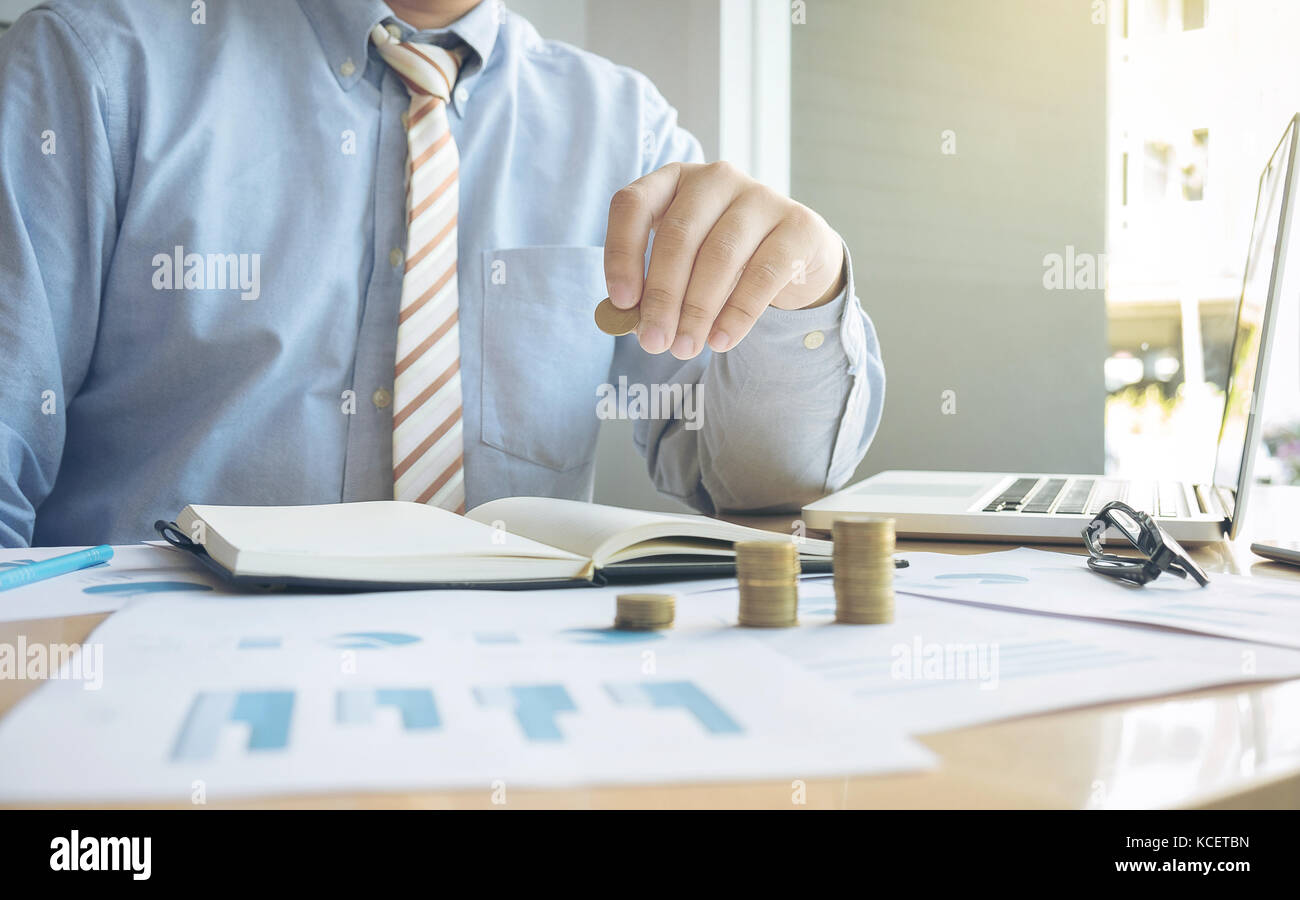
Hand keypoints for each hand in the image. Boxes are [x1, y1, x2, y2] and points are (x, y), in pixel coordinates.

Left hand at [604, 161, 846, 358]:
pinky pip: (762, 274)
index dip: (622, 253)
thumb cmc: (723, 263)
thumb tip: (624, 322)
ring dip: (697, 310)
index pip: (633, 205)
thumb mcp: (683, 268)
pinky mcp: (798, 226)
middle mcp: (716, 179)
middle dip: (663, 297)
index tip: (622, 302)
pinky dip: (737, 314)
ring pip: (720, 256)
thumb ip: (651, 290)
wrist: (795, 259)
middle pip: (679, 236)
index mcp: (675, 180)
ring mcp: (761, 197)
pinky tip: (721, 341)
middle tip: (654, 342)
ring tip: (685, 347)